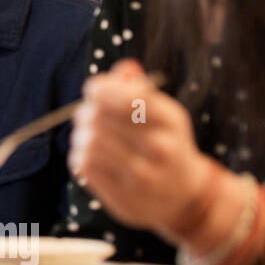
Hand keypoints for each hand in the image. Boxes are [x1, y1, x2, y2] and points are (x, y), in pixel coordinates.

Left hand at [67, 59, 214, 242]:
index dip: (100, 89)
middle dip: (86, 112)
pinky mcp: (122, 196)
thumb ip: (140, 89)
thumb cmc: (165, 143)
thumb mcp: (163, 113)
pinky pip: (83, 165)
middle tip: (89, 115)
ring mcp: (142, 176)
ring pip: (89, 142)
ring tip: (90, 134)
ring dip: (82, 134)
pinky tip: (91, 154)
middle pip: (99, 118)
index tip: (95, 92)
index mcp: (171, 121)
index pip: (126, 98)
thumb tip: (126, 68)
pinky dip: (80, 154)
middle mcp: (160, 149)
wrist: (184, 196)